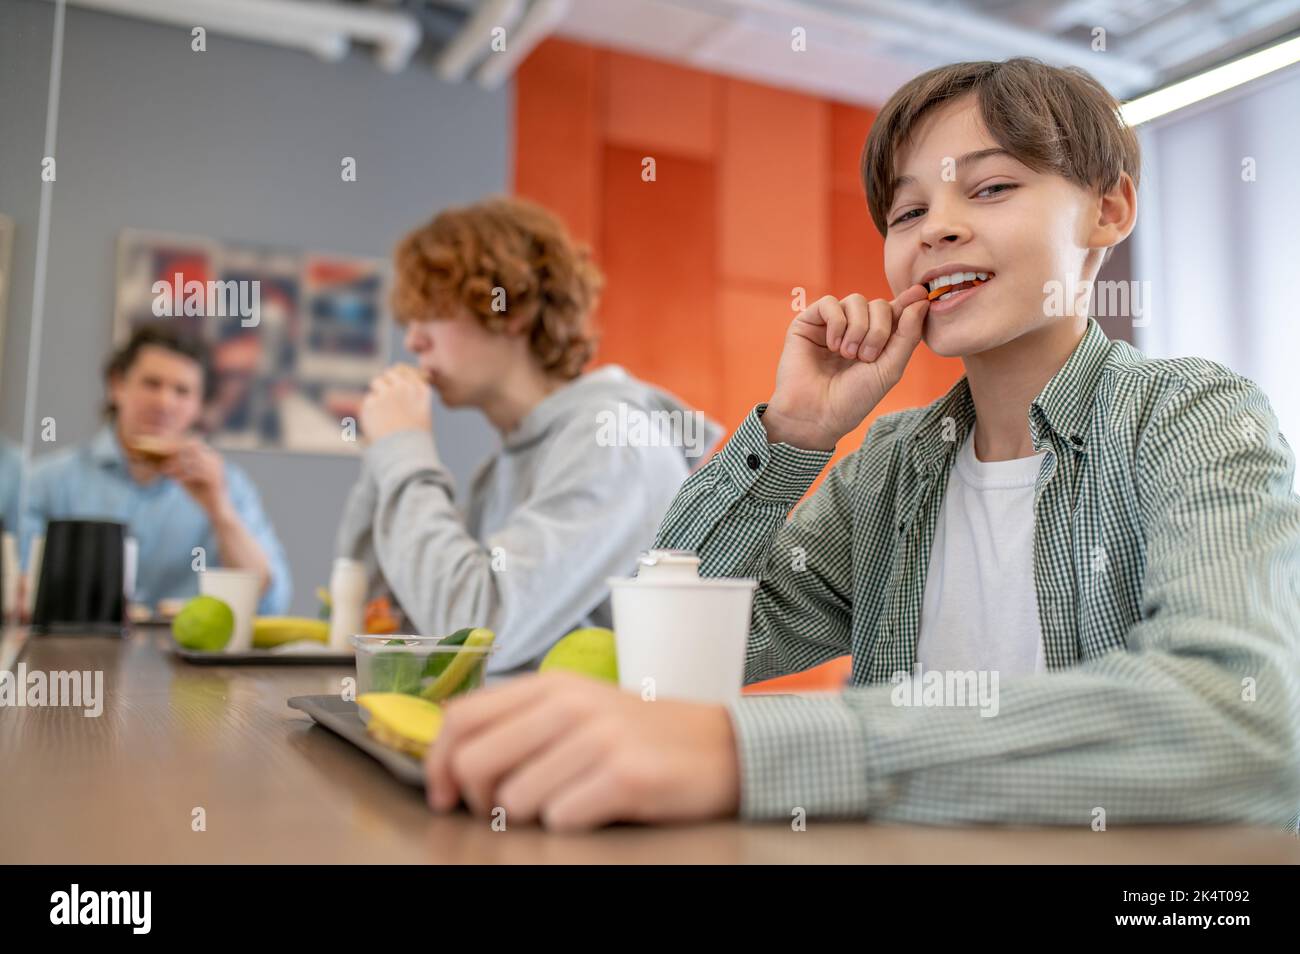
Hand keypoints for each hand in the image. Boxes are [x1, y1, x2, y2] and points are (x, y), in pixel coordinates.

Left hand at [159, 438, 227, 516]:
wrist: (218, 510)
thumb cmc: (202, 494)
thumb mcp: (187, 478)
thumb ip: (178, 469)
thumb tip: (160, 461)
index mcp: (210, 457)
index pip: (193, 443)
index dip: (177, 442)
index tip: (161, 446)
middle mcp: (215, 460)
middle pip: (193, 447)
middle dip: (175, 449)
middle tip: (160, 454)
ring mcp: (216, 469)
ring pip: (193, 459)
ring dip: (176, 464)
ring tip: (164, 469)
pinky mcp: (214, 480)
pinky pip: (196, 473)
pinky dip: (183, 475)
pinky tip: (174, 479)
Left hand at [359, 364, 431, 442]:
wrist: (404, 453)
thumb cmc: (415, 438)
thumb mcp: (421, 413)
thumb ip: (410, 394)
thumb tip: (396, 377)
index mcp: (420, 390)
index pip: (407, 371)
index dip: (399, 377)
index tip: (396, 386)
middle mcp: (404, 387)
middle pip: (390, 373)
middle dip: (387, 383)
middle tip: (386, 400)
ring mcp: (387, 394)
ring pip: (377, 382)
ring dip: (378, 393)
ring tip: (383, 413)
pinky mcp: (371, 403)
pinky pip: (369, 400)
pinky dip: (371, 411)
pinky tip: (378, 424)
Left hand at [425, 672, 740, 831]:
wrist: (720, 747)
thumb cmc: (639, 735)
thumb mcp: (578, 709)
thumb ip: (522, 722)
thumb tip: (455, 759)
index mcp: (550, 685)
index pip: (460, 717)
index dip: (437, 763)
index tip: (445, 796)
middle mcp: (569, 704)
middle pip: (474, 762)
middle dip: (479, 801)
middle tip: (505, 811)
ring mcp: (597, 737)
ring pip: (515, 800)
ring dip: (534, 816)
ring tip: (570, 803)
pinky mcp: (624, 774)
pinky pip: (560, 820)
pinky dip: (573, 825)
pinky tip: (599, 810)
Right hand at [763, 285, 929, 448]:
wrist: (817, 414)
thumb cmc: (853, 398)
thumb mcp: (890, 369)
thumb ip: (908, 336)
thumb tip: (921, 301)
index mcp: (876, 340)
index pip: (895, 311)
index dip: (908, 301)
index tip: (921, 293)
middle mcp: (855, 329)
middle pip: (878, 304)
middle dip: (878, 330)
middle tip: (866, 357)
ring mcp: (831, 324)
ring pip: (856, 301)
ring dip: (857, 329)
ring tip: (848, 355)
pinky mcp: (808, 322)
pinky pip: (829, 303)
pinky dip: (836, 323)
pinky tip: (832, 346)